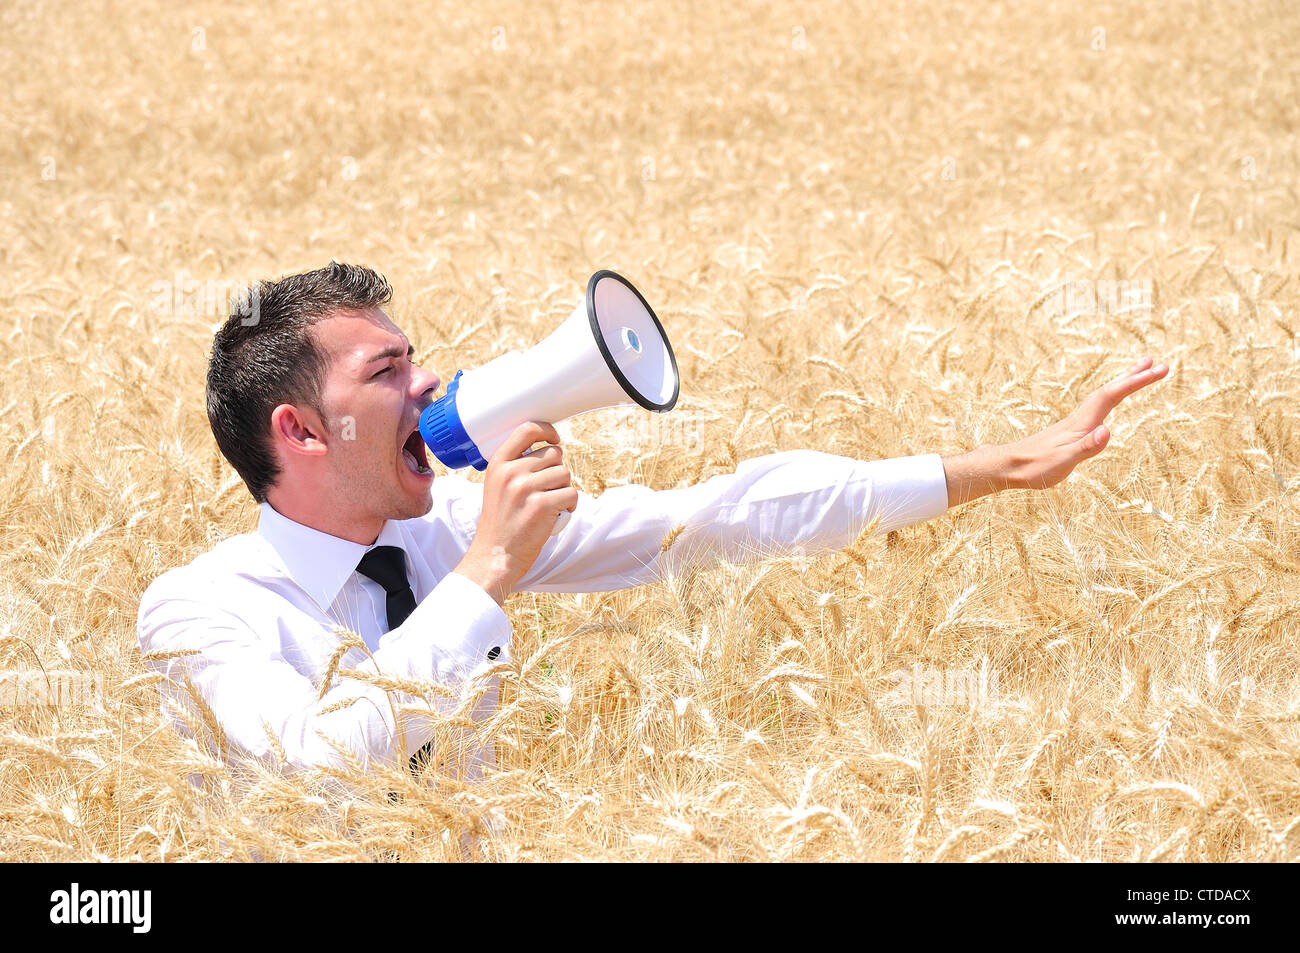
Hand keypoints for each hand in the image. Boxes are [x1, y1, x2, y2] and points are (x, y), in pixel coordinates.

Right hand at [452, 422, 578, 603]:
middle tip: (547, 490)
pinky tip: (557, 514)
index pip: (527, 429)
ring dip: (564, 489)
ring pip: (565, 474)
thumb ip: (516, 466)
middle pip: (554, 454)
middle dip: (557, 471)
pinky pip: (571, 494)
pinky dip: (570, 505)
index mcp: (499, 464)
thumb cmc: (500, 521)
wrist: (495, 554)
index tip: (554, 438)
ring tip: (551, 504)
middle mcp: (511, 472)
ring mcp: (526, 488)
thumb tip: (549, 448)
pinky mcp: (542, 506)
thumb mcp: (497, 486)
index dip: (547, 430)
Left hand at [942, 356, 1169, 505]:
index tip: (1159, 370)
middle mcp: (1080, 418)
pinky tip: (1111, 402)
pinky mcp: (1070, 430)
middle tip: (1158, 363)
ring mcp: (1075, 423)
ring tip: (1139, 371)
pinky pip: (1097, 407)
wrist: (1007, 466)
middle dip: (1135, 376)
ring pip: (1103, 396)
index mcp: (1082, 423)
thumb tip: (1108, 430)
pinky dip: (1111, 397)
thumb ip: (1086, 447)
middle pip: (1110, 390)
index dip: (1136, 382)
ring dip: (1123, 383)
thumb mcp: (1063, 462)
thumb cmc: (1034, 467)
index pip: (1113, 395)